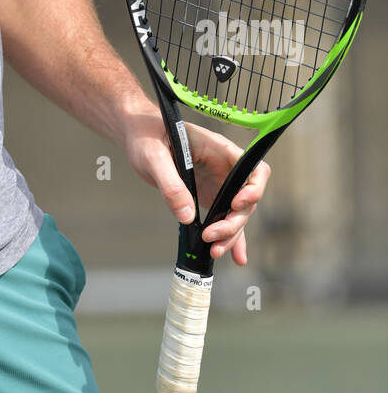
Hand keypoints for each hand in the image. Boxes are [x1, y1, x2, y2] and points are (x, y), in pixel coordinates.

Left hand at [125, 107, 270, 264]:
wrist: (139, 137)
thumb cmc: (147, 135)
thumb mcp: (154, 156)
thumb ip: (171, 184)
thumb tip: (187, 216)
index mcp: (219, 149)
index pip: (254, 169)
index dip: (253, 188)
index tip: (236, 204)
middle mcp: (224, 168)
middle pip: (245, 200)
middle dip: (233, 222)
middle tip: (210, 236)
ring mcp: (218, 183)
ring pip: (235, 214)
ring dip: (230, 235)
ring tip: (214, 251)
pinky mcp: (208, 196)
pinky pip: (224, 219)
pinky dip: (229, 238)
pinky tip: (234, 257)